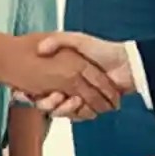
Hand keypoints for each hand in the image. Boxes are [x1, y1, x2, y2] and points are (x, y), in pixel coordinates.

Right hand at [1, 33, 121, 116]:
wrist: (126, 64)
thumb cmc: (102, 50)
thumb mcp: (77, 40)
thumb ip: (57, 40)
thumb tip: (39, 49)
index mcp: (63, 72)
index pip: (41, 86)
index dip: (35, 92)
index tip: (28, 92)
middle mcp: (68, 87)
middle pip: (50, 103)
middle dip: (49, 103)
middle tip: (53, 97)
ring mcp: (80, 98)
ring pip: (63, 111)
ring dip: (64, 108)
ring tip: (70, 100)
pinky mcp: (91, 107)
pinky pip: (79, 116)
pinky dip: (78, 113)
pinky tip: (80, 103)